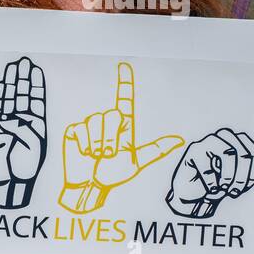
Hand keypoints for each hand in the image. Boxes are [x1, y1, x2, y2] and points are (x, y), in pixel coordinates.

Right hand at [0, 57, 47, 208]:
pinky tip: (2, 85)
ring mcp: (8, 122)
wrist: (9, 180)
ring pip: (10, 98)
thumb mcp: (32, 146)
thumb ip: (22, 129)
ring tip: (13, 67)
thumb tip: (7, 118)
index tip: (35, 70)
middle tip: (23, 61)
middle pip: (22, 94)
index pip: (36, 99)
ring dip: (11, 83)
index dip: (35, 84)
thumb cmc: (25, 166)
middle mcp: (23, 120)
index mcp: (37, 124)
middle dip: (23, 78)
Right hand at [58, 62, 182, 213]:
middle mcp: (107, 123)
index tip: (125, 66)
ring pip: (95, 122)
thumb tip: (179, 140)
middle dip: (110, 138)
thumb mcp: (137, 163)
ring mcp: (90, 126)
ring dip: (97, 144)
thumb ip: (156, 149)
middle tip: (108, 154)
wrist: (91, 187)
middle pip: (111, 115)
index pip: (124, 100)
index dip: (125, 83)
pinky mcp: (74, 131)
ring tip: (97, 156)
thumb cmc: (113, 175)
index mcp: (123, 127)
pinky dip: (85, 145)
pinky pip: (80, 129)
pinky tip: (85, 154)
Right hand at [164, 127, 253, 218]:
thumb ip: (247, 173)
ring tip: (222, 189)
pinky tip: (211, 189)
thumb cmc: (216, 185)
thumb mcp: (236, 180)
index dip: (252, 174)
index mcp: (240, 143)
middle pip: (244, 152)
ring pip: (228, 152)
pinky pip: (208, 164)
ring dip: (228, 176)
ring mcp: (209, 141)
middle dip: (241, 177)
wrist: (191, 195)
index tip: (245, 188)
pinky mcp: (194, 150)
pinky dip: (212, 181)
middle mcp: (225, 138)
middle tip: (234, 192)